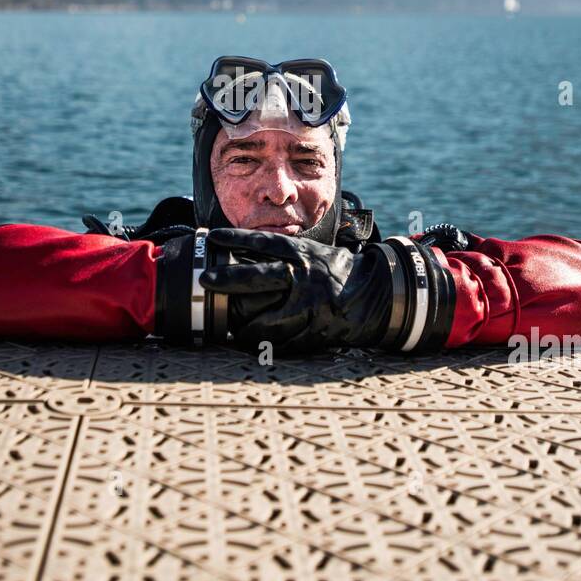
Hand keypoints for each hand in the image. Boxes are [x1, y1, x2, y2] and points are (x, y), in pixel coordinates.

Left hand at [200, 228, 392, 354]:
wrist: (374, 297)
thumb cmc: (335, 273)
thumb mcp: (313, 253)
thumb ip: (285, 253)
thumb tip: (244, 249)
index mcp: (303, 255)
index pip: (265, 243)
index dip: (236, 239)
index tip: (211, 237)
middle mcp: (304, 278)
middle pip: (261, 277)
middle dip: (230, 279)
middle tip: (206, 279)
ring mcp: (309, 307)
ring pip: (266, 319)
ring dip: (242, 324)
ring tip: (227, 325)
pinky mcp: (313, 332)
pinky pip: (280, 342)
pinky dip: (263, 343)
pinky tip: (249, 341)